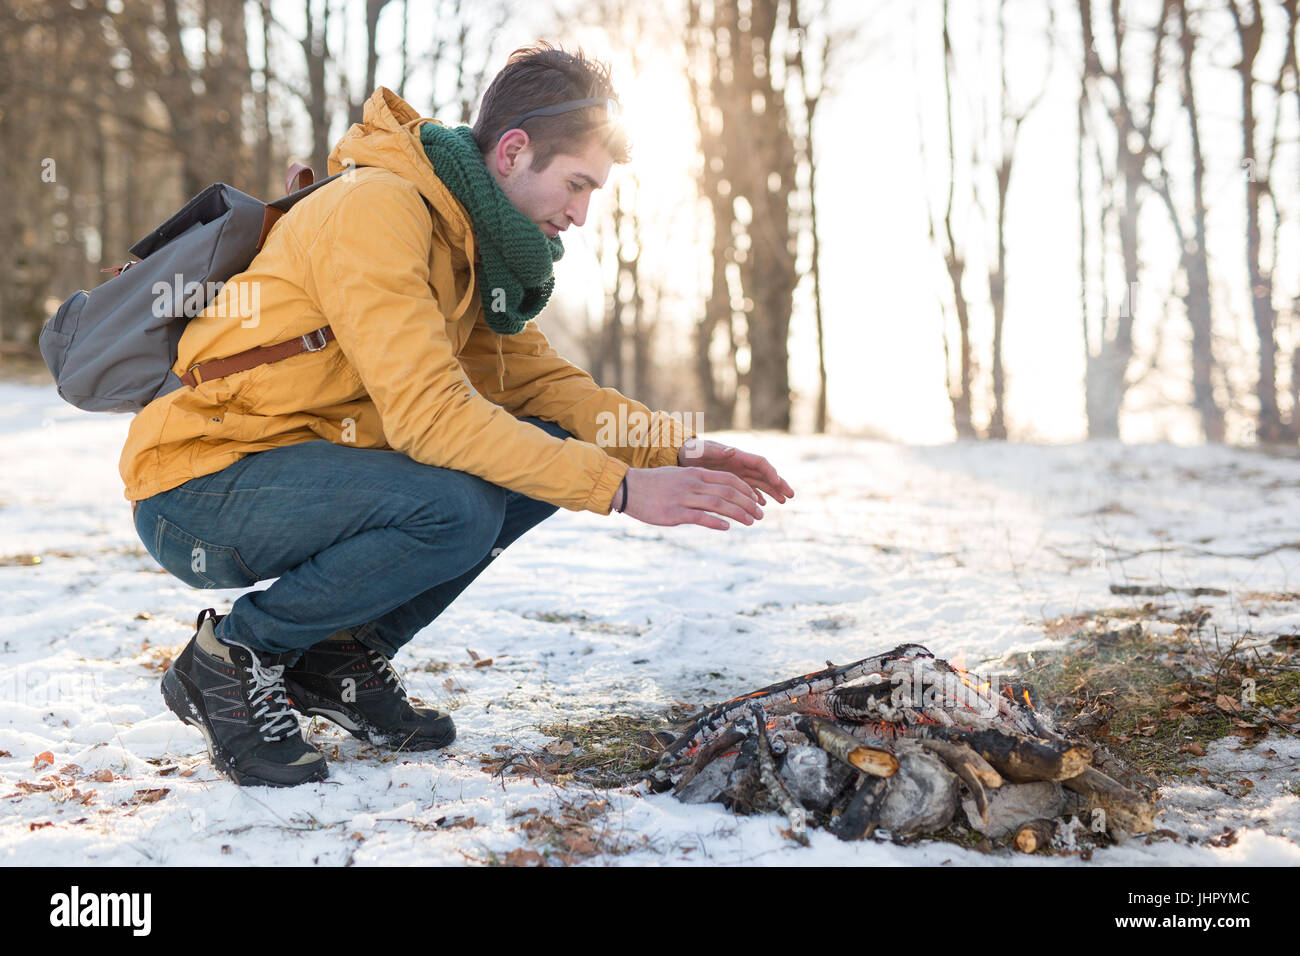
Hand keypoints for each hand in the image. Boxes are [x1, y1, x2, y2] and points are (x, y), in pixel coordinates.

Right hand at [619, 466, 764, 530]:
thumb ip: (698, 483)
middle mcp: (692, 483)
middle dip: (748, 503)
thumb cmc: (654, 484)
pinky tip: (727, 527)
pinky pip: (700, 517)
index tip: (756, 500)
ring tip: (751, 522)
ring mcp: (683, 498)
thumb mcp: (679, 477)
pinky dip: (716, 522)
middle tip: (760, 514)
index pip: (729, 479)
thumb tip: (716, 494)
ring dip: (739, 513)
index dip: (746, 490)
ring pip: (719, 504)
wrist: (628, 488)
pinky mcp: (674, 513)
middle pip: (728, 492)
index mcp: (695, 473)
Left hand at [676, 438, 794, 504]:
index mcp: (736, 456)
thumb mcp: (701, 450)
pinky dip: (756, 496)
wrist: (682, 454)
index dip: (770, 472)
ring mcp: (737, 473)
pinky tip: (761, 505)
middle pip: (764, 474)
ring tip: (783, 502)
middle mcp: (740, 464)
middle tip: (790, 495)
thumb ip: (715, 451)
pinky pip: (748, 488)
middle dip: (778, 484)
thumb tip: (731, 450)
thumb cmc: (691, 451)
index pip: (759, 463)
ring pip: (759, 483)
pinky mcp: (731, 480)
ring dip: (771, 492)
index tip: (778, 482)